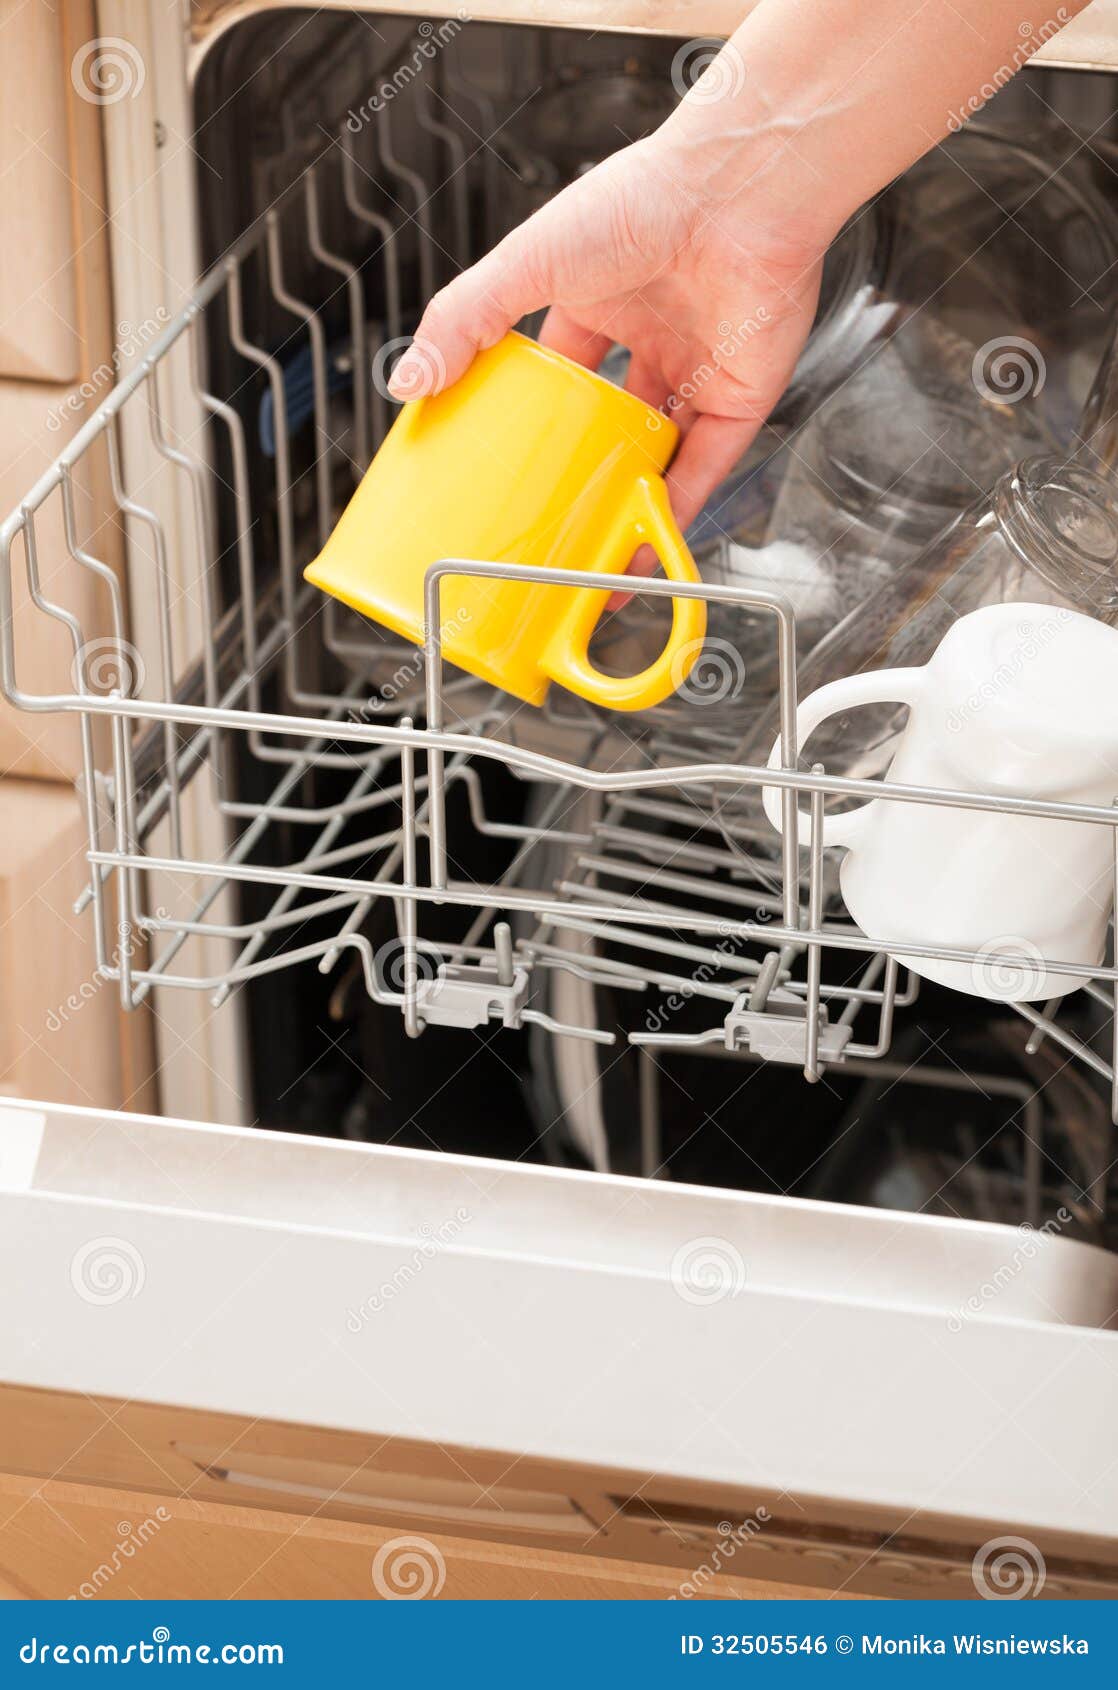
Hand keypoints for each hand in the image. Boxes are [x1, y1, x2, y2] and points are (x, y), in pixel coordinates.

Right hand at [389, 133, 830, 531]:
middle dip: (582, 468)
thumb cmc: (644, 201)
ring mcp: (699, 370)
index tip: (501, 456)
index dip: (534, 413)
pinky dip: (674, 512)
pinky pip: (705, 470)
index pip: (560, 370)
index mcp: (602, 299)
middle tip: (546, 513)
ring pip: (658, 456)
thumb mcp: (528, 261)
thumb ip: (465, 320)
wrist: (739, 192)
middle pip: (612, 421)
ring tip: (592, 555)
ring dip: (628, 505)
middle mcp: (654, 336)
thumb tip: (407, 380)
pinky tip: (642, 544)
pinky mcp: (740, 399)